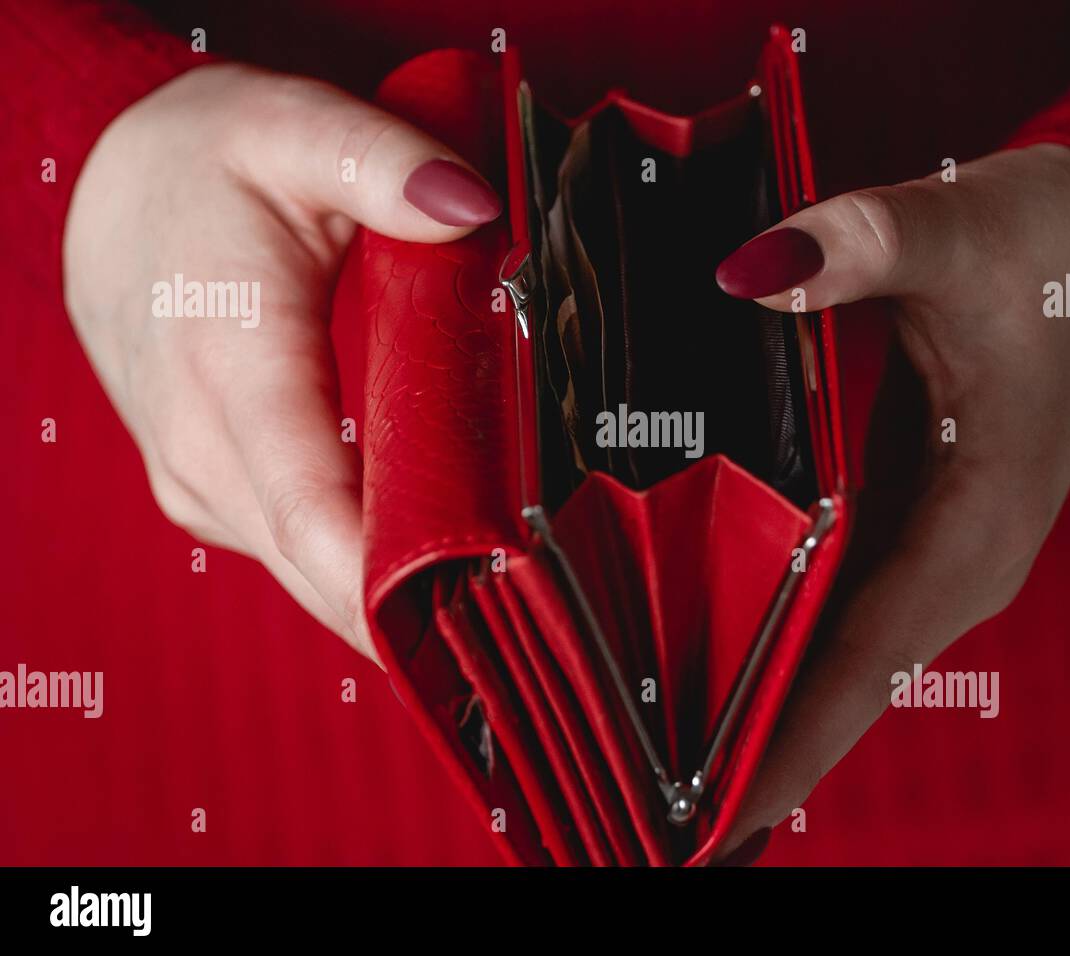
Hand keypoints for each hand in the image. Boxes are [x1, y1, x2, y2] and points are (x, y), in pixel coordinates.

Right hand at [64, 63, 501, 662]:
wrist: (112, 187)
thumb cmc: (202, 159)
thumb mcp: (294, 127)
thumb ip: (383, 164)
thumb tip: (470, 206)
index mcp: (230, 363)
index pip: (313, 512)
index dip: (393, 585)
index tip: (478, 618)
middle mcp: (201, 441)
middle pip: (314, 566)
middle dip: (412, 606)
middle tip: (515, 627)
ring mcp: (194, 474)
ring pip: (298, 569)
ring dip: (382, 595)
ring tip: (482, 603)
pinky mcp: (203, 482)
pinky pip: (284, 547)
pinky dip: (345, 566)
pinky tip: (411, 566)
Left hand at [715, 144, 1069, 854]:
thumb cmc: (1048, 248)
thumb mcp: (956, 237)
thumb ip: (858, 248)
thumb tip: (751, 271)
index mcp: (979, 527)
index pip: (862, 667)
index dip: (782, 751)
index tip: (705, 825)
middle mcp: (958, 562)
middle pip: (840, 683)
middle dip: (749, 748)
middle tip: (643, 802)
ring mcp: (937, 549)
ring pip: (838, 654)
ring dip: (759, 701)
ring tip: (657, 757)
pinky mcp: (915, 523)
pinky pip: (837, 607)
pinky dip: (780, 639)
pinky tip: (712, 656)